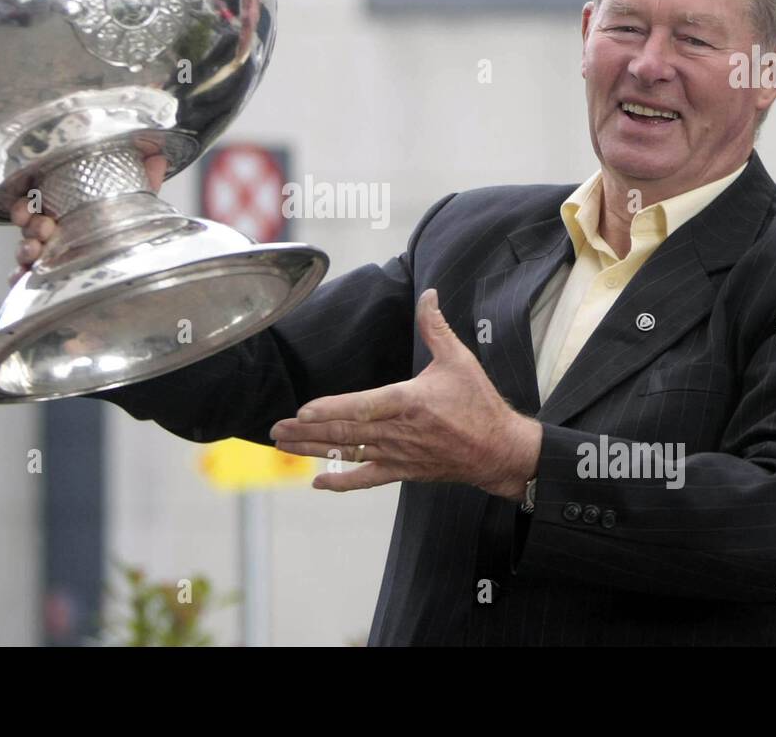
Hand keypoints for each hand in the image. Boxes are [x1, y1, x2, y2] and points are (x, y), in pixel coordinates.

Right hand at [6, 153, 168, 285]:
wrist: (136, 262)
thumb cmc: (122, 227)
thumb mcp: (135, 203)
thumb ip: (145, 181)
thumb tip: (159, 158)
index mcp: (63, 210)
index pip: (36, 203)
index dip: (26, 204)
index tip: (28, 206)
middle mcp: (52, 232)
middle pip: (28, 226)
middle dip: (29, 225)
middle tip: (43, 227)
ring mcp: (48, 256)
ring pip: (25, 251)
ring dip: (25, 250)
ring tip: (36, 251)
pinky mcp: (48, 279)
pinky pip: (27, 279)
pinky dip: (20, 277)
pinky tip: (23, 277)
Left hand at [269, 288, 542, 498]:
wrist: (499, 450)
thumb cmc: (478, 403)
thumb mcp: (459, 360)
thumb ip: (436, 328)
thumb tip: (429, 294)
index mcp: (409, 402)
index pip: (363, 407)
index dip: (331, 409)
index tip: (303, 411)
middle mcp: (398, 432)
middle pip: (344, 432)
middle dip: (307, 431)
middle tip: (275, 428)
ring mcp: (398, 454)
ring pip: (348, 453)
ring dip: (313, 450)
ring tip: (283, 445)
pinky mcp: (402, 471)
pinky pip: (366, 478)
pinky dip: (341, 482)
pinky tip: (318, 482)